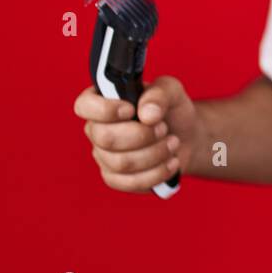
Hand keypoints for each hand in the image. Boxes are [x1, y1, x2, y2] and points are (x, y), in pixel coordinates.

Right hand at [74, 76, 202, 192]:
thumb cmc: (171, 109)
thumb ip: (159, 94)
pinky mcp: (116, 178)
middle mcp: (97, 129)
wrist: (187, 136)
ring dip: (155, 153)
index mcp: (103, 101)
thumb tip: (147, 114)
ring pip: (121, 163)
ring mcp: (104, 156)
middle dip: (142, 135)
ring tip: (173, 142)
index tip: (131, 110)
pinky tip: (172, 162)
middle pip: (105, 138)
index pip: (84, 106)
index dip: (104, 110)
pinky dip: (157, 173)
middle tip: (164, 128)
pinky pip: (129, 182)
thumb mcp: (171, 90)